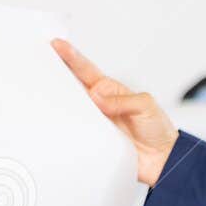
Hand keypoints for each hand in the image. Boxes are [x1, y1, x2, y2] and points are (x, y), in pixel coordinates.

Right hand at [51, 39, 176, 186]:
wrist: (163, 160)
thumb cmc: (158, 130)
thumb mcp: (146, 106)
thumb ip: (124, 100)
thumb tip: (99, 97)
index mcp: (111, 91)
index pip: (88, 71)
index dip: (72, 57)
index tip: (57, 45)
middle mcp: (100, 106)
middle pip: (73, 87)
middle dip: (57, 75)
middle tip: (42, 63)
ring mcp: (96, 124)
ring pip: (72, 110)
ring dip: (61, 104)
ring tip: (48, 92)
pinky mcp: (94, 142)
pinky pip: (77, 133)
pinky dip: (70, 129)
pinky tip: (62, 125)